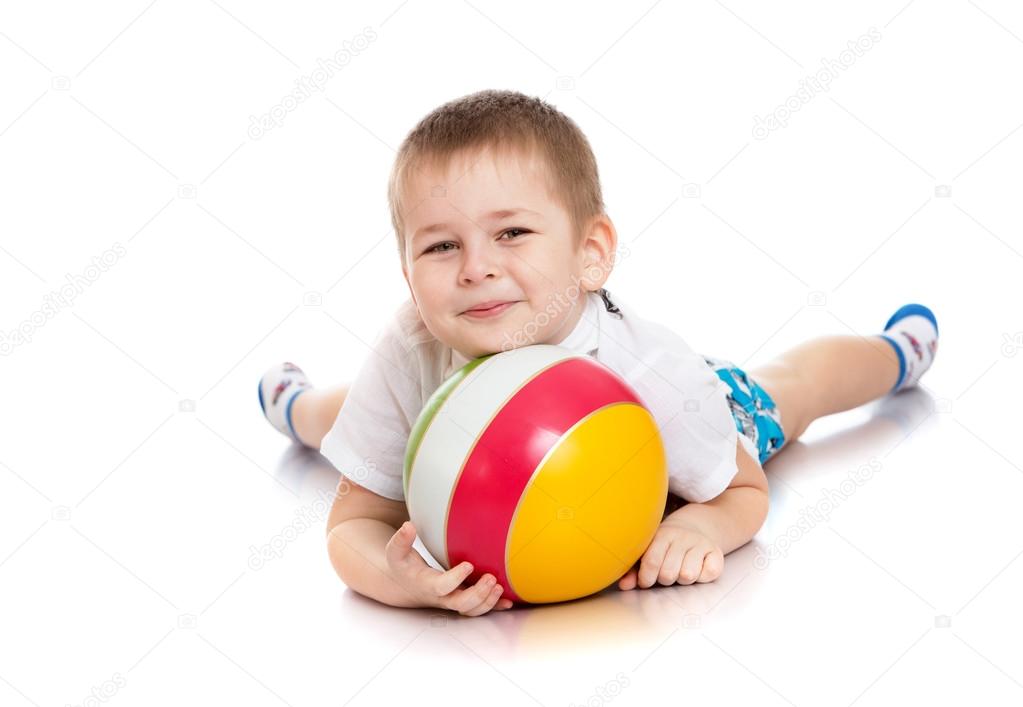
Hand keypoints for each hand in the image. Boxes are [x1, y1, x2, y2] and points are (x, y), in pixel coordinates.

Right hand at [385, 521, 513, 614]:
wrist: (405, 585)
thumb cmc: (404, 566)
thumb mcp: (396, 553)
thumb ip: (401, 540)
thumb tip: (408, 526)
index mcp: (427, 585)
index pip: (441, 587)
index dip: (455, 579)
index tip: (468, 564)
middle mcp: (442, 597)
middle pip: (461, 605)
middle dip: (477, 595)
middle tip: (491, 578)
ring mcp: (453, 600)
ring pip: (471, 610)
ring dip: (488, 602)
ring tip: (499, 586)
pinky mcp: (463, 600)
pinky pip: (480, 609)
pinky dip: (495, 607)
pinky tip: (507, 602)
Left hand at [618, 520, 723, 589]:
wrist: (695, 527)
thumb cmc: (666, 546)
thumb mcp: (649, 550)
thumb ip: (634, 569)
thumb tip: (623, 585)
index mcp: (663, 534)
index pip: (651, 561)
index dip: (646, 577)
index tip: (645, 582)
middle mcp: (683, 537)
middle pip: (668, 573)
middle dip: (664, 580)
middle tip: (665, 574)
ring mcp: (701, 543)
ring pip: (687, 576)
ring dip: (682, 580)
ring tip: (680, 571)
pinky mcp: (716, 552)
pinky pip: (708, 574)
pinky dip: (701, 578)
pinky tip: (697, 569)